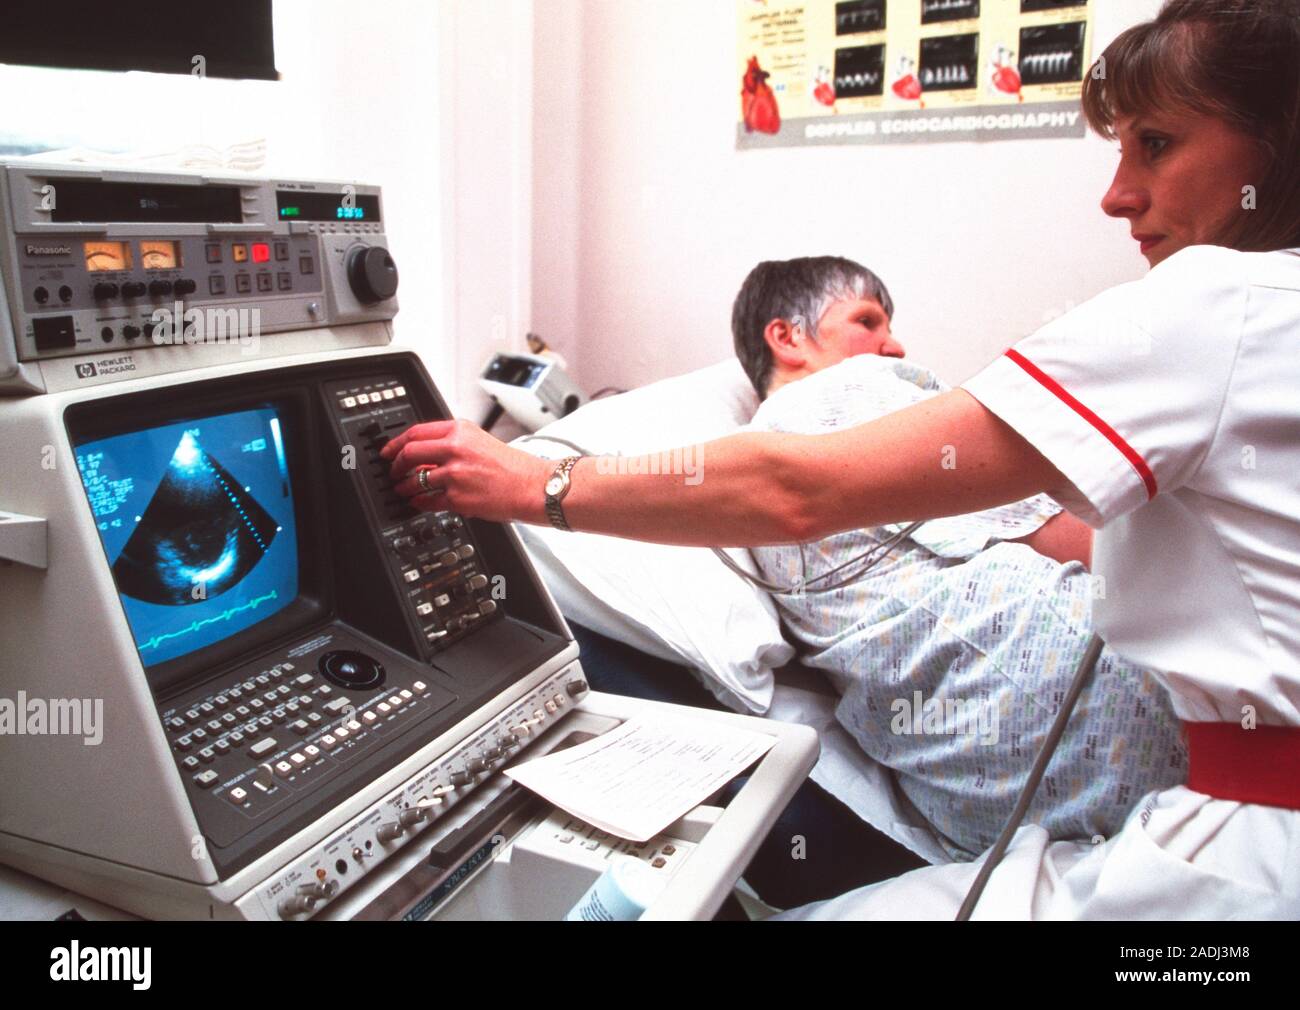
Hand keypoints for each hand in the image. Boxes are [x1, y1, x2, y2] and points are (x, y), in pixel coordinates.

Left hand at [381, 419, 551, 523]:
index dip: (396, 443)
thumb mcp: (480, 442)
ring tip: (403, 491)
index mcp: (460, 431)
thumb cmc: (512, 467)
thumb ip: (452, 444)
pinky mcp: (458, 497)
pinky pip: (428, 501)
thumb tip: (426, 456)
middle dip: (396, 466)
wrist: (531, 486)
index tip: (389, 451)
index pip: (416, 432)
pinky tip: (419, 503)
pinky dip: (420, 503)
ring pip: (415, 480)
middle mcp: (455, 449)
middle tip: (393, 472)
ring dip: (405, 488)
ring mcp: (455, 474)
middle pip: (410, 454)